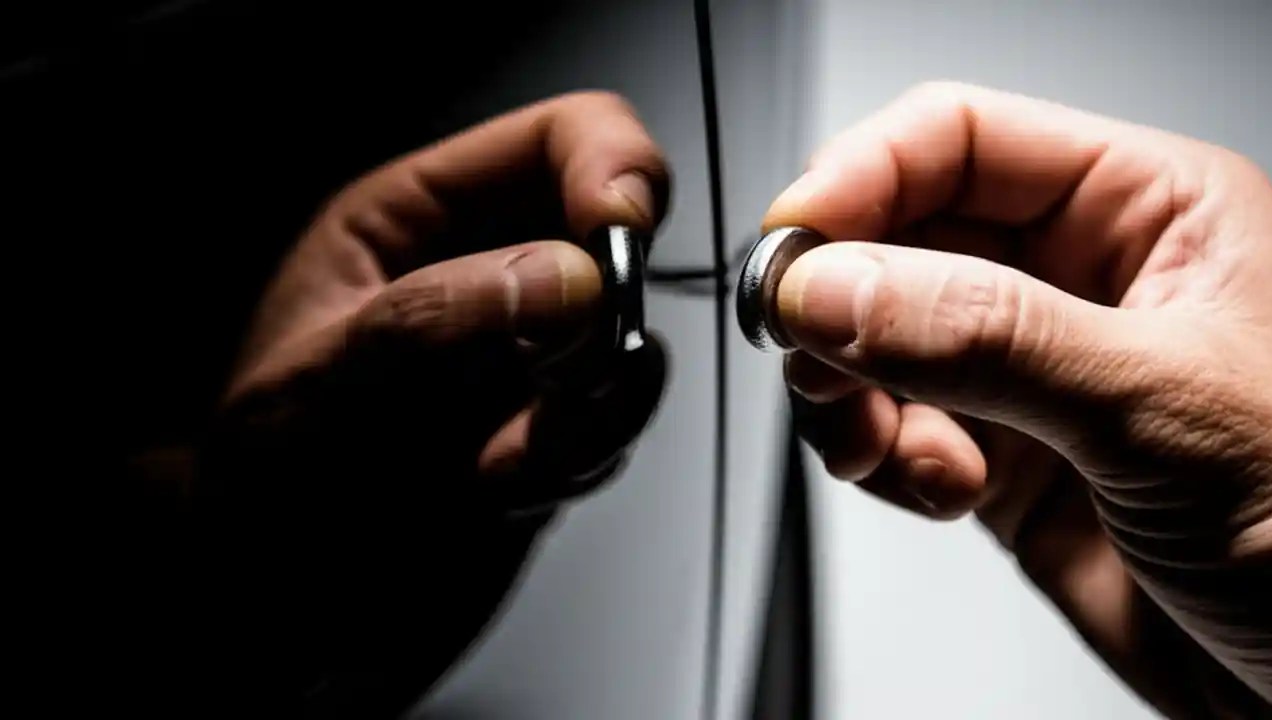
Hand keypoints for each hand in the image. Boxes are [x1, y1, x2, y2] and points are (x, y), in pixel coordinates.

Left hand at [196, 92, 669, 713]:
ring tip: (503, 456)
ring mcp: (522, 358)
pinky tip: (502, 483)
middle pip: (612, 239)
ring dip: (591, 404)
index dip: (611, 166)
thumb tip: (568, 276)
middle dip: (606, 312)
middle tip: (557, 378)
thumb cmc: (258, 489)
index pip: (552, 141)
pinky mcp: (551, 429)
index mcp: (412, 223)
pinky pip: (618, 418)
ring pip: (629, 338)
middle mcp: (480, 278)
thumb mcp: (318, 387)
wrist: (277, 613)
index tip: (624, 234)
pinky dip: (582, 455)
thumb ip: (437, 316)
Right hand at [765, 82, 1271, 716]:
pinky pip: (891, 426)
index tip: (793, 246)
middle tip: (812, 350)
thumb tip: (835, 287)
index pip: (961, 142)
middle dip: (843, 297)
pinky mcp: (1003, 460)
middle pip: (899, 236)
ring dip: (853, 389)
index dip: (861, 179)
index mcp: (1149, 213)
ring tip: (888, 441)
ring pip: (877, 337)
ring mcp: (1032, 375)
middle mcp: (1079, 283)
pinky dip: (880, 455)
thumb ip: (986, 338)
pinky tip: (939, 486)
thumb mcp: (1162, 409)